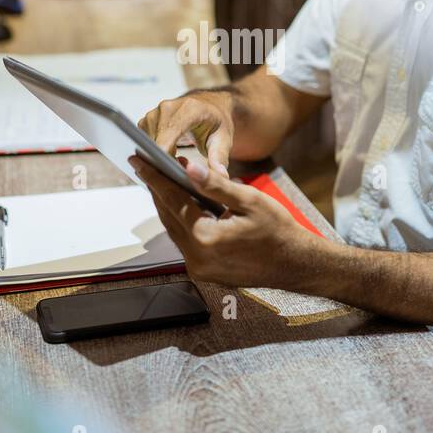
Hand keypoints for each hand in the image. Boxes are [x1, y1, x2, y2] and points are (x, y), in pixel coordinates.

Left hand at [128, 153, 320, 289]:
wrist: (294, 264)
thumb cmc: (278, 230)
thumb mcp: (250, 200)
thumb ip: (216, 185)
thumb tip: (187, 168)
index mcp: (206, 237)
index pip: (172, 200)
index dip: (155, 178)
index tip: (138, 160)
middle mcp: (197, 257)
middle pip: (168, 216)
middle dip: (157, 189)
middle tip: (145, 165)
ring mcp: (199, 268)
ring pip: (174, 229)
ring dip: (168, 205)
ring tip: (162, 180)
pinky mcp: (203, 271)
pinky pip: (184, 241)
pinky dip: (181, 221)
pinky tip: (182, 204)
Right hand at [137, 90, 234, 174]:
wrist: (209, 106)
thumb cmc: (217, 122)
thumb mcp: (224, 139)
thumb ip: (220, 158)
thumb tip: (219, 177)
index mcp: (189, 109)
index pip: (170, 131)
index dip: (164, 151)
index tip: (165, 170)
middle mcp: (168, 108)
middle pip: (154, 140)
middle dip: (160, 161)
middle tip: (173, 177)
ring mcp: (154, 114)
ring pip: (146, 144)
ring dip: (156, 158)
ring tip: (172, 168)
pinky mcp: (146, 121)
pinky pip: (143, 142)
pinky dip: (152, 154)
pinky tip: (166, 161)